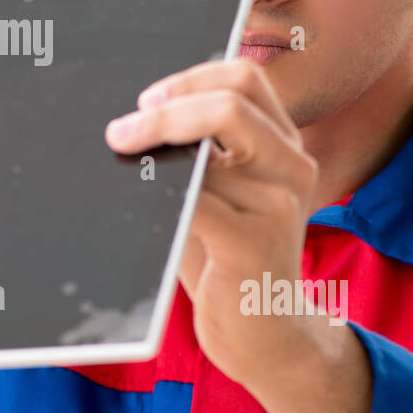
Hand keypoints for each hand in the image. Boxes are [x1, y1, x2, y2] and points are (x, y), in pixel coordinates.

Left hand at [103, 57, 319, 386]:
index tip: (147, 100)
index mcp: (283, 146)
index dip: (190, 78)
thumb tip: (137, 117)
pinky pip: (193, 199)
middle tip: (121, 130)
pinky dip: (157, 194)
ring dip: (151, 149)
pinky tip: (136, 206)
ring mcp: (277, 203)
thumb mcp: (223, 195)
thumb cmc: (230, 260)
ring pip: (205, 148)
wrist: (265, 335)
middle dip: (165, 109)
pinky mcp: (253, 242)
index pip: (245, 78)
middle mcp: (290, 166)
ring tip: (121, 158)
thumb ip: (199, 154)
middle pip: (231, 99)